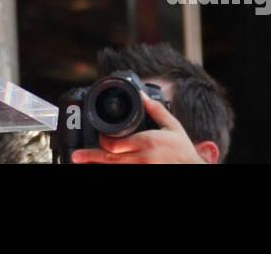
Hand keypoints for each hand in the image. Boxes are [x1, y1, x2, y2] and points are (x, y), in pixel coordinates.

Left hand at [70, 91, 205, 163]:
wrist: (194, 170)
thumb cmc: (183, 151)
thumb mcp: (172, 126)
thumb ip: (155, 110)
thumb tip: (142, 95)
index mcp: (146, 142)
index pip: (116, 143)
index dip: (103, 142)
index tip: (98, 138)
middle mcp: (141, 158)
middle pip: (110, 158)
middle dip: (91, 156)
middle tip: (76, 156)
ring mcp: (141, 170)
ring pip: (114, 168)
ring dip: (96, 165)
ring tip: (81, 163)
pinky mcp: (142, 176)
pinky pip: (122, 174)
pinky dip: (111, 170)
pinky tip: (99, 167)